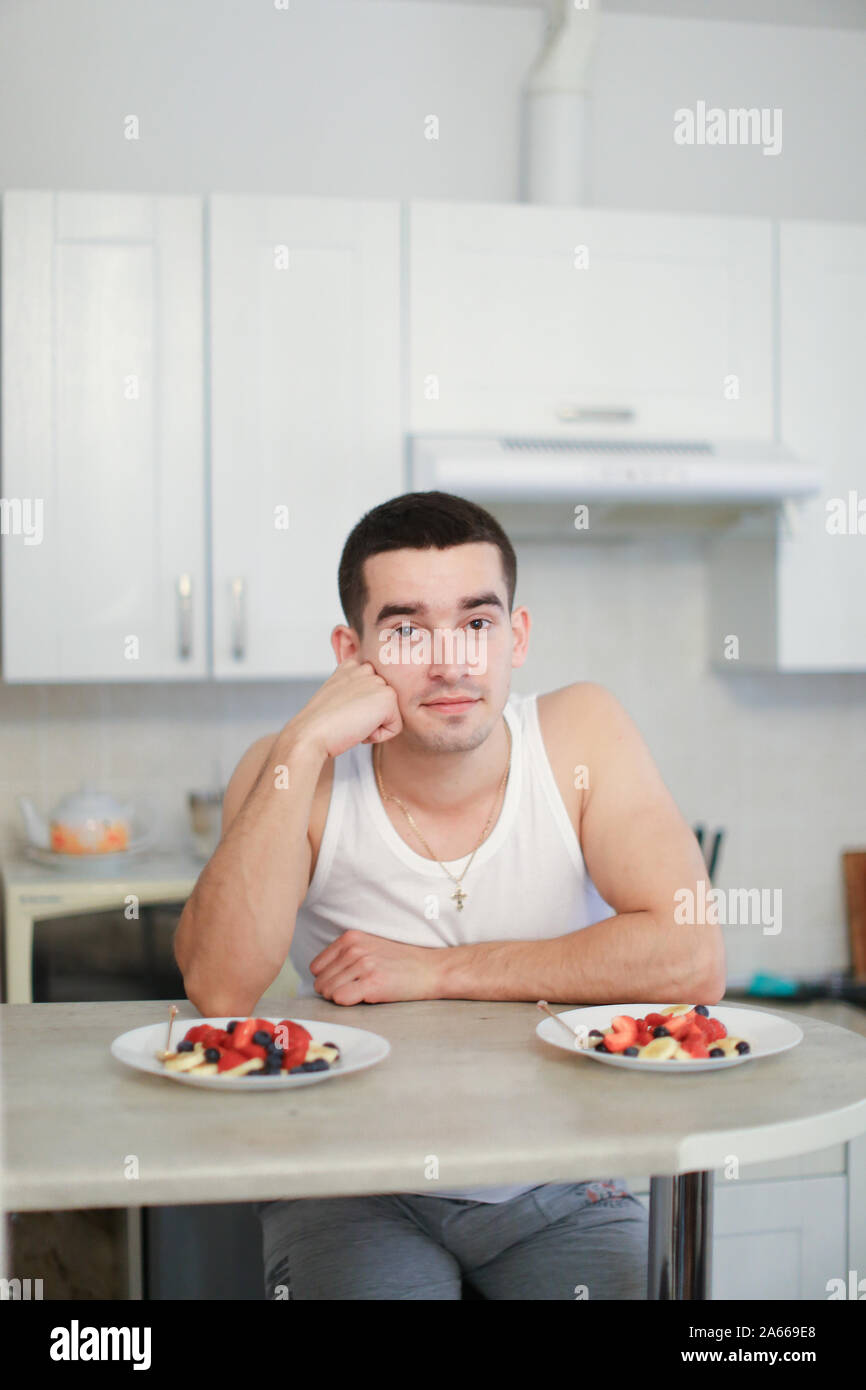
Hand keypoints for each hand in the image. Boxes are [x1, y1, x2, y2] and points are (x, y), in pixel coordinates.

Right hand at [285, 658, 401, 760]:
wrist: (311, 733)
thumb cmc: (320, 723)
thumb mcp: (336, 698)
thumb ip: (354, 692)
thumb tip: (370, 704)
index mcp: (351, 666)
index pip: (372, 692)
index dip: (360, 709)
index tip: (341, 712)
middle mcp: (366, 668)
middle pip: (383, 703)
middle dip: (369, 716)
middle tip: (346, 719)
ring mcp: (378, 681)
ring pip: (391, 714)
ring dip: (374, 726)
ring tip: (352, 723)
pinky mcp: (387, 697)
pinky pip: (395, 727)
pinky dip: (379, 736)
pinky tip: (359, 729)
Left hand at [310, 928, 444, 1003]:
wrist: (430, 969)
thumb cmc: (400, 962)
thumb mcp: (369, 946)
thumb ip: (344, 955)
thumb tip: (320, 975)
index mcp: (350, 938)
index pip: (316, 967)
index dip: (328, 978)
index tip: (344, 982)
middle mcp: (354, 949)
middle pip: (320, 981)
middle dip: (333, 990)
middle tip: (355, 989)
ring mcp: (363, 965)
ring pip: (328, 992)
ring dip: (342, 998)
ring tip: (362, 992)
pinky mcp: (372, 983)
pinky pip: (340, 999)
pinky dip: (348, 1003)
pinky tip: (365, 997)